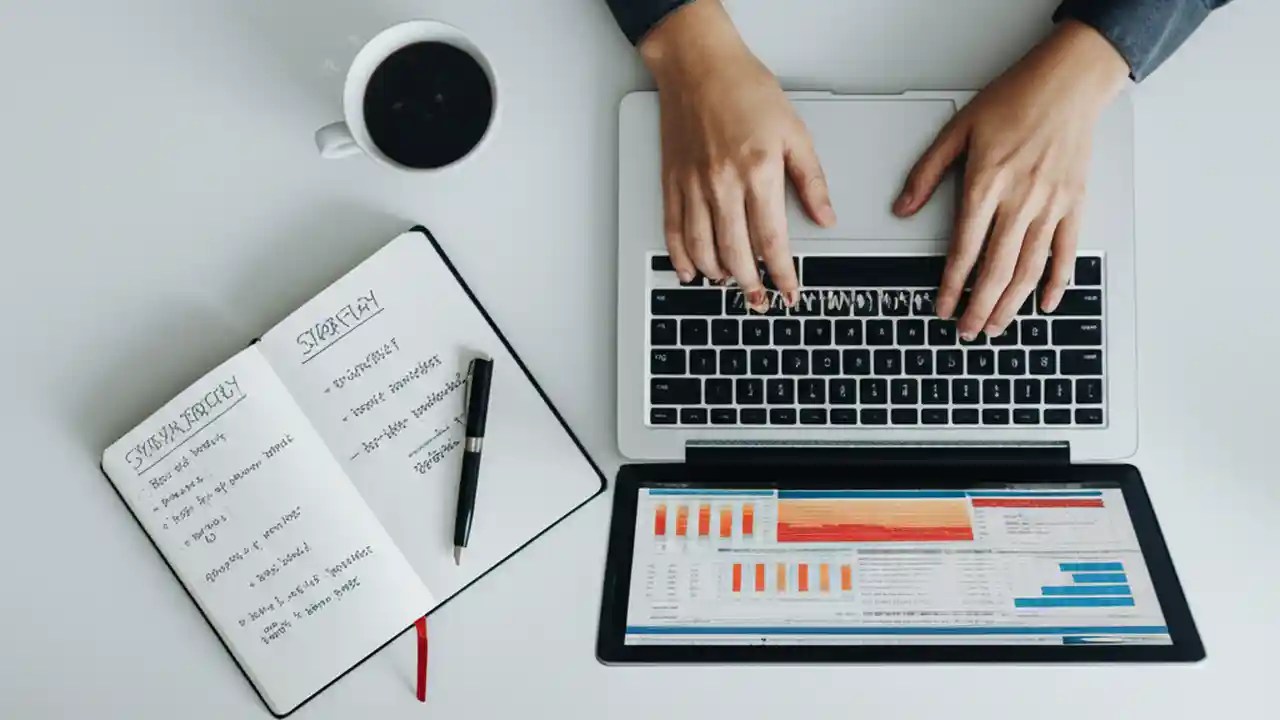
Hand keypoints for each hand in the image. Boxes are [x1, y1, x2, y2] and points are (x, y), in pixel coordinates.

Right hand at [640, 0, 835, 311]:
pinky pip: (674, 231)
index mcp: (758, 172)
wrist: (698, 65)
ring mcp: (693, 185)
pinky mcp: (672, 182)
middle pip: (736, 254)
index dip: (784, 274)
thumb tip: (825, 217)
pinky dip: (682, 257)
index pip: (773, 240)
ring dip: (719, 275)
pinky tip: (692, 271)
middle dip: (751, 285)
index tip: (790, 293)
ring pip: (703, 249)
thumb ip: (811, 180)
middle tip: (761, 300)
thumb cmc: (744, 89)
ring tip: (732, 285)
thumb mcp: (794, 131)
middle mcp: (722, 184)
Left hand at [894, 20, 1128, 338]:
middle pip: (997, 268)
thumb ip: (926, 172)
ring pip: (1030, 268)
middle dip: (979, 306)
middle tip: (966, 331)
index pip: (964, 249)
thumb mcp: (958, 130)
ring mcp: (1050, 205)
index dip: (951, 284)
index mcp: (986, 184)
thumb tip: (902, 208)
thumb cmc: (1015, 100)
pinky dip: (1057, 282)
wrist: (1067, 83)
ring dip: (1011, 303)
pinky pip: (1066, 252)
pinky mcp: (1074, 203)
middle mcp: (1020, 200)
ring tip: (995, 326)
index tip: (941, 307)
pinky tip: (1045, 303)